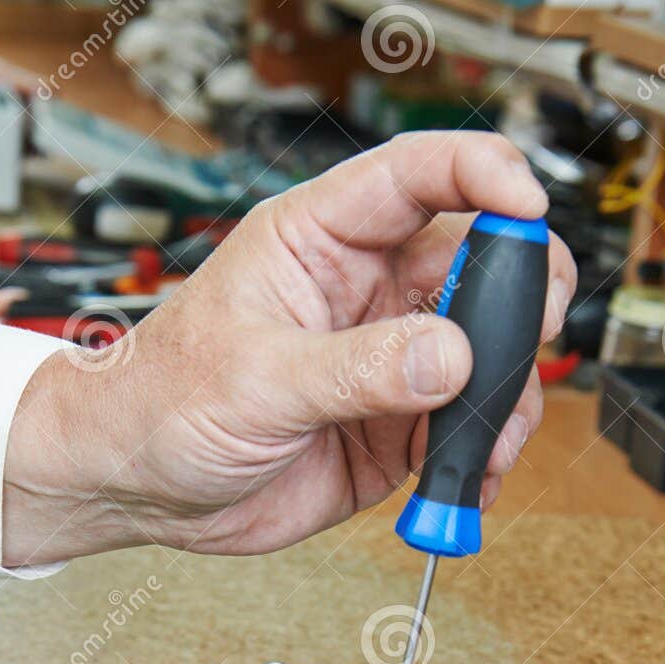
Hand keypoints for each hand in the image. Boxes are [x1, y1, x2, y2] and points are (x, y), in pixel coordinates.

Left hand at [3, 132, 574, 565]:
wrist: (137, 489)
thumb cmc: (162, 403)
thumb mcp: (256, 381)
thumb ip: (356, 370)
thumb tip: (450, 357)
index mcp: (322, 239)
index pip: (420, 175)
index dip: (485, 174)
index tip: (527, 205)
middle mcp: (368, 291)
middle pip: (481, 262)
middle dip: (521, 296)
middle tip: (523, 340)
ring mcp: (387, 360)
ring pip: (486, 353)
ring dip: (505, 394)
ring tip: (483, 443)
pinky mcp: (396, 428)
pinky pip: (464, 429)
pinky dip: (483, 454)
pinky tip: (468, 480)